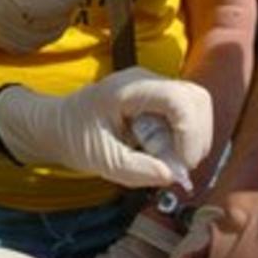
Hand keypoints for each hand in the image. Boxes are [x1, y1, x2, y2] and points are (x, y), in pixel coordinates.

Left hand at [0, 67, 213, 187]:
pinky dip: (185, 138)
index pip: (179, 99)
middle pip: (197, 99)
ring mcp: (156, 87)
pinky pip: (187, 115)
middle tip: (179, 167)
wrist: (59, 124)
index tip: (182, 165)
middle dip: (197, 137)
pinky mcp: (160, 100)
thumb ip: (135, 170)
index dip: (190, 133)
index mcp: (130, 89)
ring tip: (169, 162)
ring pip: (198, 107)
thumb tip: (171, 176)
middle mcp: (148, 81)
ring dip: (193, 139)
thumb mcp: (100, 159)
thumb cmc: (74, 137)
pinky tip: (164, 154)